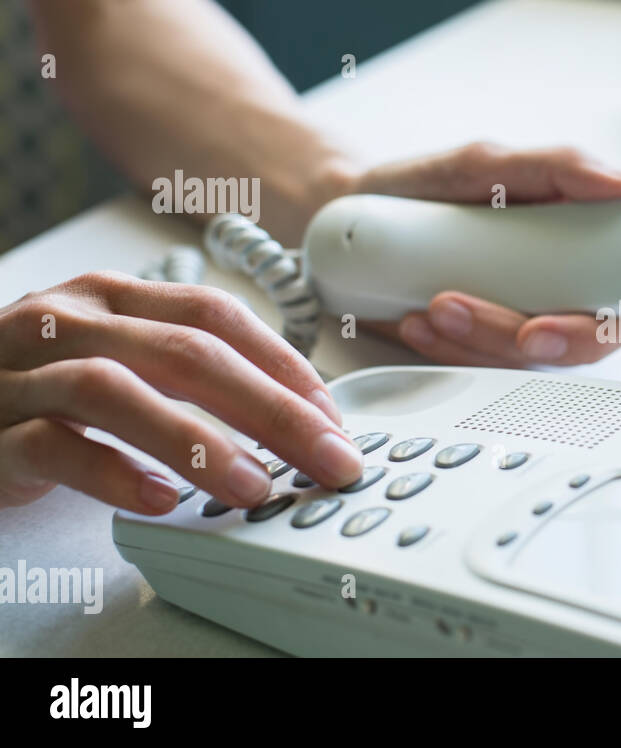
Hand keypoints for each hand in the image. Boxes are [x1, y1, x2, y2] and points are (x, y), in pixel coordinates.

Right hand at [0, 272, 363, 514]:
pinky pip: (52, 446)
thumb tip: (295, 414)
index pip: (214, 314)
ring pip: (115, 391)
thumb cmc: (38, 392)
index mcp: (111, 299)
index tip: (332, 415)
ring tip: (253, 485)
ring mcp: (21, 375)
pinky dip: (111, 472)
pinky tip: (160, 499)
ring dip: (196, 440)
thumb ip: (186, 373)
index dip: (282, 362)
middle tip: (326, 455)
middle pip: (185, 351)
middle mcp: (67, 323)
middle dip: (270, 407)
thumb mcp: (116, 363)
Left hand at [350, 143, 620, 365]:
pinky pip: (488, 369)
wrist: (349, 217)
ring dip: (488, 341)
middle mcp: (566, 283)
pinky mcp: (485, 347)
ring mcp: (527, 317)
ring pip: (540, 359)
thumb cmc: (425, 186)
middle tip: (514, 321)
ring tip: (436, 303)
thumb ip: (559, 168)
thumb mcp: (486, 162)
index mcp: (586, 238)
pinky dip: (453, 351)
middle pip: (600, 334)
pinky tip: (420, 323)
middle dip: (559, 335)